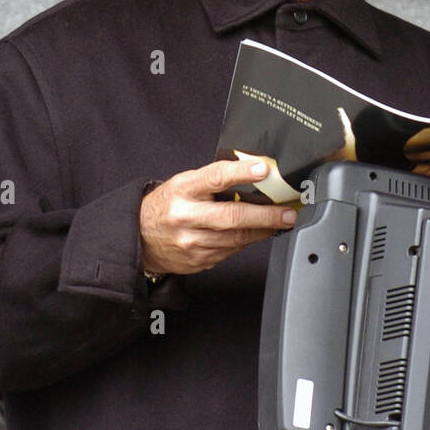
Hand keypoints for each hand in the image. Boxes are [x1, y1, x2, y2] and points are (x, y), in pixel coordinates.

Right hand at [139, 157, 295, 276]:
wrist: (141, 237)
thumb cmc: (168, 204)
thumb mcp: (184, 183)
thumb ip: (213, 180)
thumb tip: (254, 174)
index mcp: (183, 190)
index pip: (215, 177)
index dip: (241, 173)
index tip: (264, 169)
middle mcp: (186, 216)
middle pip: (232, 217)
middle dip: (266, 215)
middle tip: (288, 212)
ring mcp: (192, 242)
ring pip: (237, 238)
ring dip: (263, 230)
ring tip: (281, 221)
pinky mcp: (199, 260)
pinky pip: (232, 251)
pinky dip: (248, 241)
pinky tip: (257, 233)